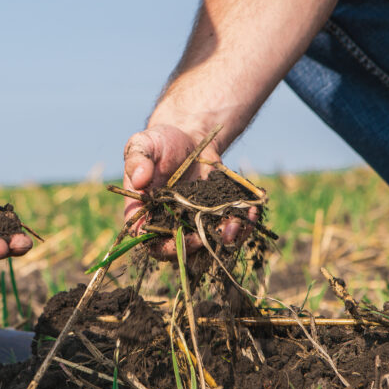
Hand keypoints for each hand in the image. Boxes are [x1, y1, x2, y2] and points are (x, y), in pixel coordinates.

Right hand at [122, 124, 241, 257]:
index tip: (189, 238)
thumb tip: (139, 180)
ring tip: (239, 224)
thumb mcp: (144, 144)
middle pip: (184, 251)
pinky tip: (252, 211)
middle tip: (220, 234)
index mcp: (145, 216)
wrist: (189, 138)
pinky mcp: (215, 217)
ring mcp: (194, 224)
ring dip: (227, 240)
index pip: (153, 244)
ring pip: (210, 245)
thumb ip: (137, 160)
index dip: (169, 248)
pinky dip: (243, 224)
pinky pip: (228, 229)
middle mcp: (169, 226)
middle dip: (204, 248)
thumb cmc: (160, 142)